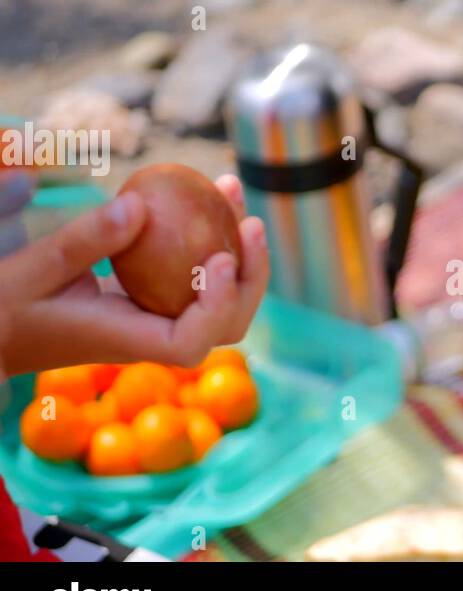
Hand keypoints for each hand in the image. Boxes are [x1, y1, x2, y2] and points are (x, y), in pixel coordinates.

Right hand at [0, 173, 269, 375]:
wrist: (0, 328)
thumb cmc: (7, 304)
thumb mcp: (32, 268)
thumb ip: (84, 241)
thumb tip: (140, 206)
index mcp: (126, 341)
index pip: (190, 344)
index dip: (216, 307)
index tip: (218, 258)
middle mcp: (153, 336)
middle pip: (226, 324)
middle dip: (250, 276)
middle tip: (250, 220)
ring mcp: (159, 319)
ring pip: (220, 298)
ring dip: (239, 248)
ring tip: (231, 187)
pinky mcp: (156, 300)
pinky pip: (196, 274)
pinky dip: (210, 237)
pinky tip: (208, 192)